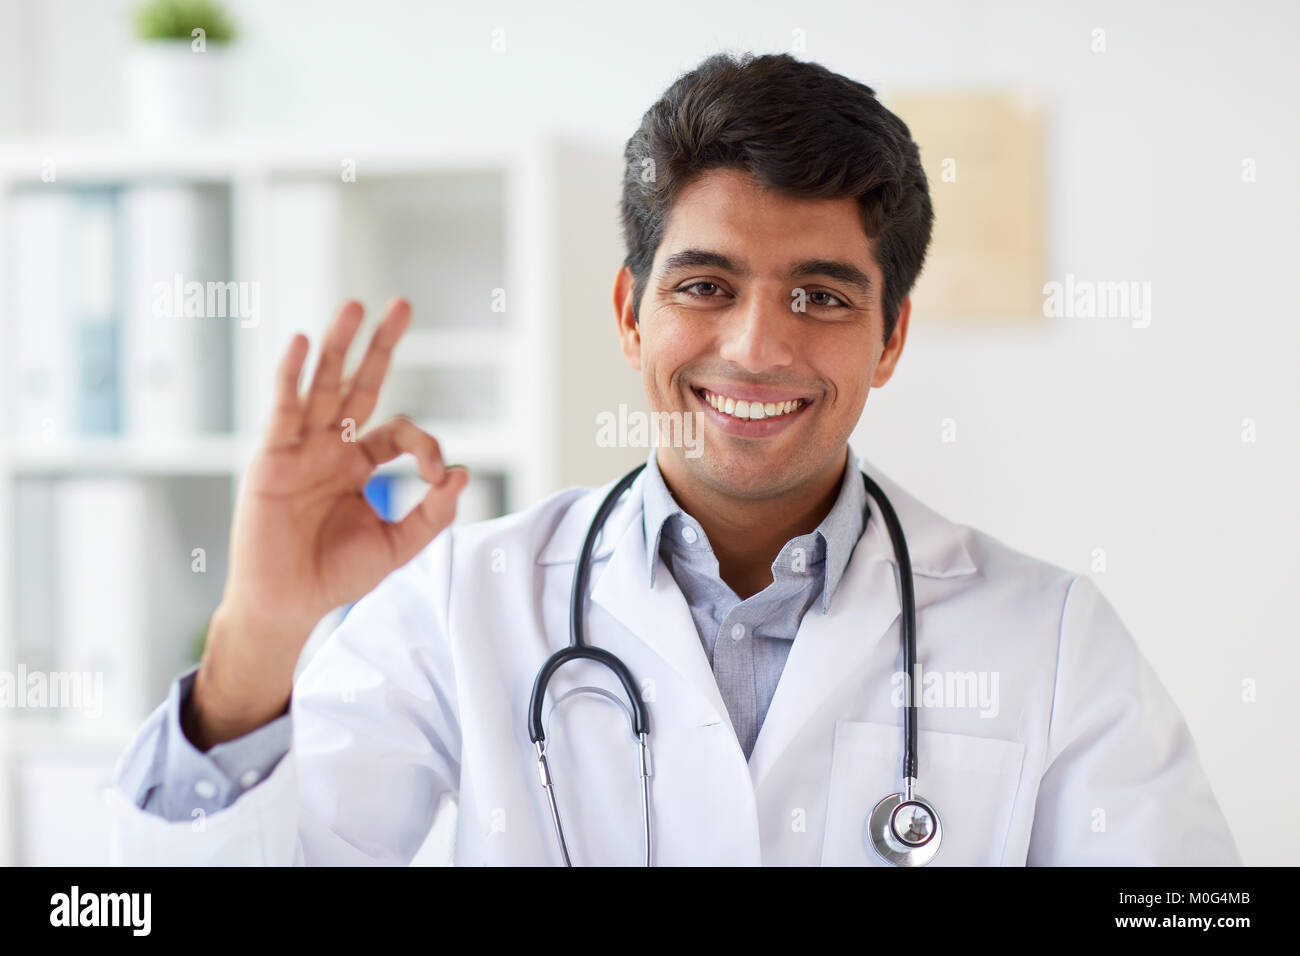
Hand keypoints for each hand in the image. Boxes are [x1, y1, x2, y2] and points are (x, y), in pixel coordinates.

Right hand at [189, 299, 467, 745]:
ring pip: (322, 386)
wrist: (288, 604)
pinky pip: (284, 409)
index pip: (400, 432)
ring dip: (337, 345)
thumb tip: (461, 472)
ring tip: (355, 306)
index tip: (438, 475)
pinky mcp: (272, 458)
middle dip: (379, 346)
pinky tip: (301, 344)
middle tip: (401, 305)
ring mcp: (300, 449)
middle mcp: (330, 448)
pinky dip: (291, 376)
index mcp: (359, 465)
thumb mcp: (398, 545)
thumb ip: (432, 513)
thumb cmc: (336, 575)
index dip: (427, 445)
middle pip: (359, 384)